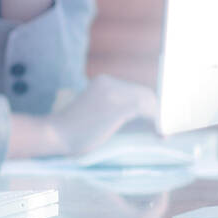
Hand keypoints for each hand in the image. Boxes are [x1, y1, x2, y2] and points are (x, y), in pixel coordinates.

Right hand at [9, 75, 158, 158]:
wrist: (55, 135)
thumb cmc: (72, 132)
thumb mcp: (97, 115)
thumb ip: (116, 110)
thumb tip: (147, 119)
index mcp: (103, 82)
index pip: (135, 91)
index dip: (149, 107)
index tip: (156, 124)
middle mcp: (109, 82)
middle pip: (145, 93)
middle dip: (156, 112)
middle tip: (162, 131)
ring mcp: (114, 91)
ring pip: (149, 100)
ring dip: (158, 118)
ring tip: (161, 134)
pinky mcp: (119, 103)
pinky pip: (148, 109)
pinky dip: (157, 122)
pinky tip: (158, 135)